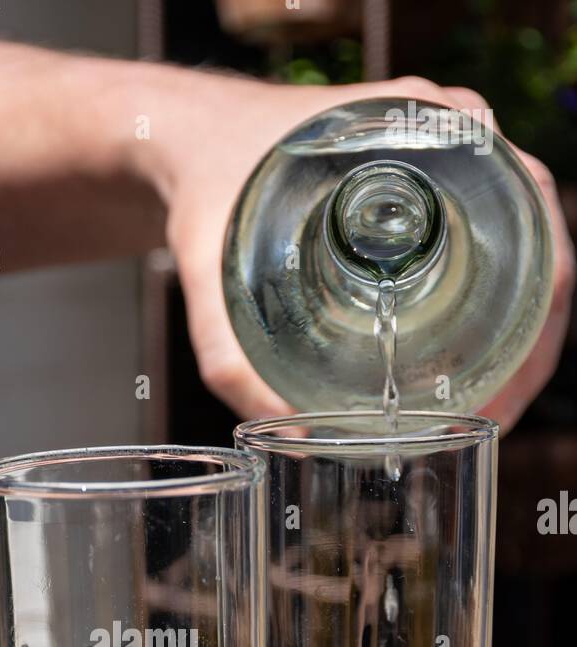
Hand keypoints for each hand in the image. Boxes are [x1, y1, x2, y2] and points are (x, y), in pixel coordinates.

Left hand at [143, 72, 574, 430]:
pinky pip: (491, 251)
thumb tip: (279, 433)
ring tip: (489, 409)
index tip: (500, 393)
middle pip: (540, 246)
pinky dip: (494, 312)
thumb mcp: (208, 269)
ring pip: (524, 255)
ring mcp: (451, 164)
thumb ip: (227, 356)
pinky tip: (473, 370)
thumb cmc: (204, 184)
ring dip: (519, 333)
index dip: (533, 317)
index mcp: (427, 130)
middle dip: (529, 343)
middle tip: (495, 419)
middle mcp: (454, 139)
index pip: (532, 218)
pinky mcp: (435, 193)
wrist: (188, 138)